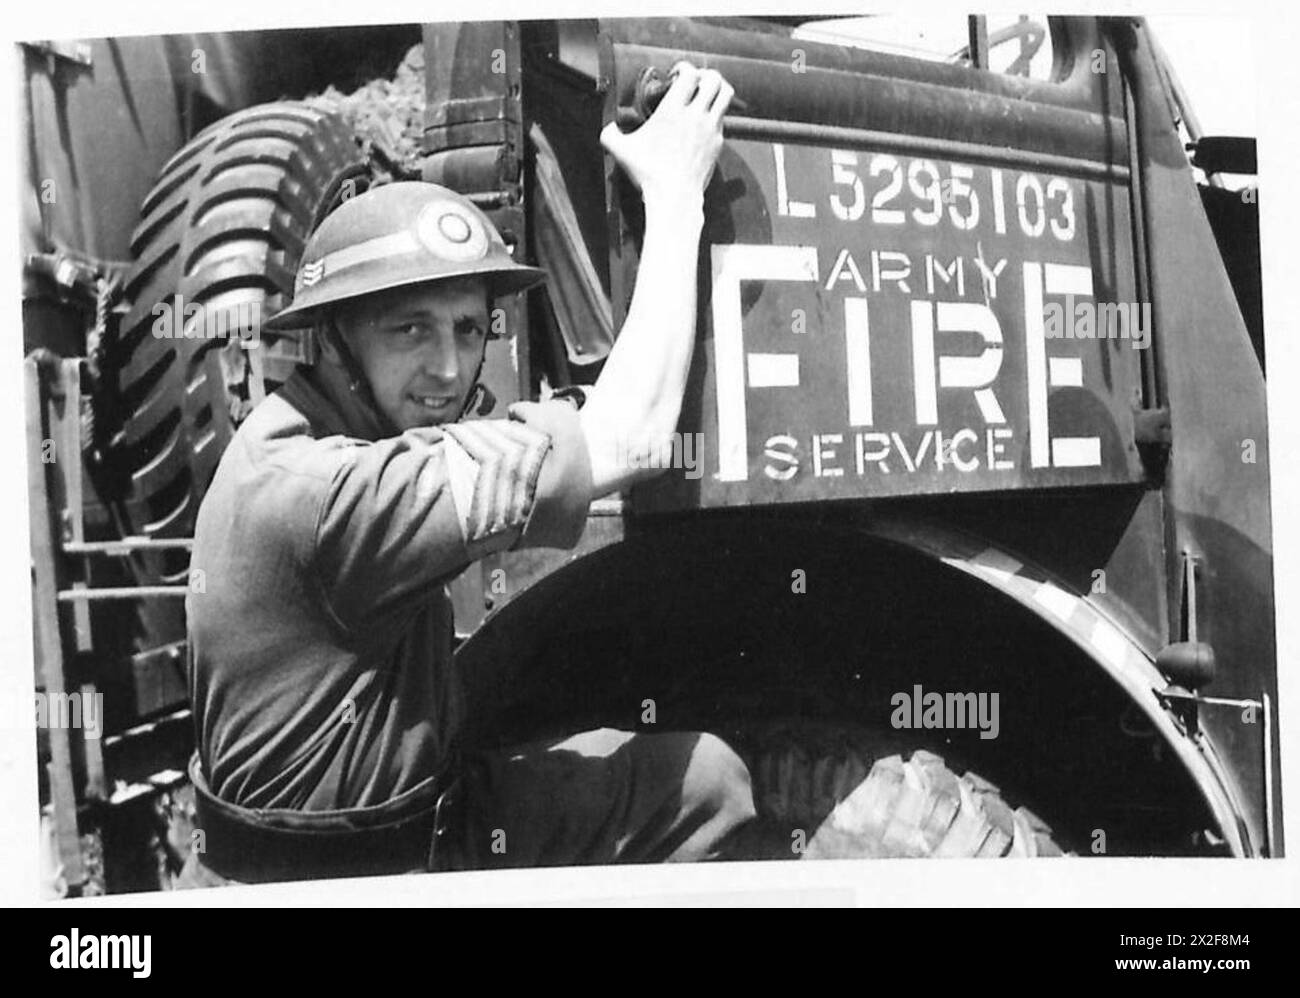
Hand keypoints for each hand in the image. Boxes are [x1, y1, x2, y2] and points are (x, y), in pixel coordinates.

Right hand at [599, 62, 733, 208]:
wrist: (674, 197)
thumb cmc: (648, 173)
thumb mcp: (621, 151)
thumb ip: (610, 134)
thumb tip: (608, 128)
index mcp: (673, 110)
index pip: (690, 73)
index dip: (684, 67)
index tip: (675, 75)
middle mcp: (696, 116)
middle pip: (714, 78)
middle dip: (705, 74)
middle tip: (694, 82)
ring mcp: (710, 129)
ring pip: (726, 94)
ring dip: (717, 89)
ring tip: (705, 95)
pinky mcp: (718, 144)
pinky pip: (722, 120)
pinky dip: (715, 115)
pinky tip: (702, 122)